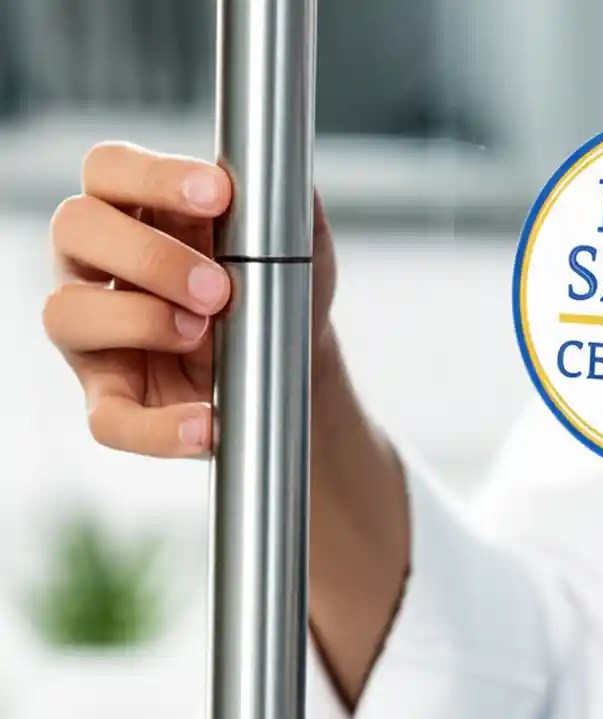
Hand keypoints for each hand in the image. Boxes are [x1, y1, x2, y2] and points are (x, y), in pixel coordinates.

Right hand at [44, 141, 336, 456]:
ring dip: (141, 321)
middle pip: (75, 227)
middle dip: (151, 256)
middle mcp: (95, 264)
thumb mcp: (296, 245)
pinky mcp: (109, 398)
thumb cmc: (277, 292)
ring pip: (66, 313)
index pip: (109, 169)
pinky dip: (159, 427)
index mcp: (136, 210)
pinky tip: (207, 422)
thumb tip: (293, 180)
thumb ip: (289, 207)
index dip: (154, 176)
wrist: (293, 365)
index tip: (218, 195)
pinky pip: (108, 419)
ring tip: (203, 334)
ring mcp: (92, 333)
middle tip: (218, 287)